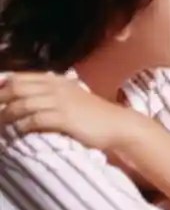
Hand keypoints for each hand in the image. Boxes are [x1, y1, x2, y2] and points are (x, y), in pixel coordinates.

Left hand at [0, 72, 138, 150]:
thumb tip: (24, 98)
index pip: (21, 77)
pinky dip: (23, 126)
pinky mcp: (65, 118)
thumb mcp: (71, 96)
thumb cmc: (93, 114)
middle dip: (0, 99)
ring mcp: (61, 102)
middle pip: (18, 88)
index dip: (3, 86)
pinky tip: (20, 132)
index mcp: (57, 81)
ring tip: (0, 124)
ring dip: (7, 115)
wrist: (117, 124)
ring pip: (23, 104)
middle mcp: (57, 88)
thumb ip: (50, 94)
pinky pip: (36, 120)